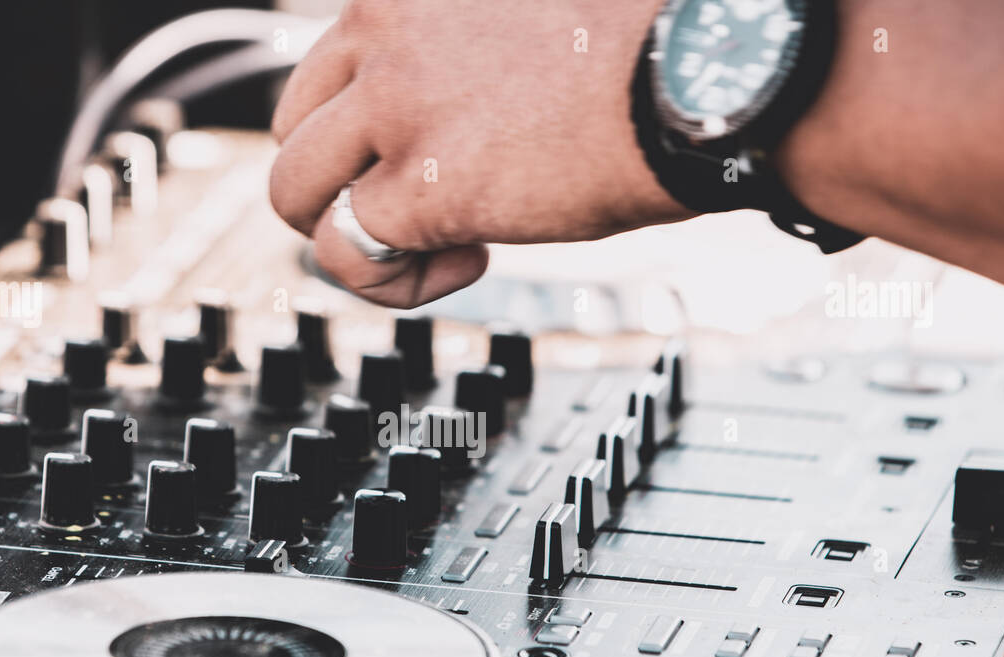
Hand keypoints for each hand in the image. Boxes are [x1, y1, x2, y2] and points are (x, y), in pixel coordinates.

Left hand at [269, 0, 690, 308]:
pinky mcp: (418, 186)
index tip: (430, 148)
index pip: (330, 62)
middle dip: (341, 184)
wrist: (709, 77)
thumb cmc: (653, 45)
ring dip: (348, 236)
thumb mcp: (530, 14)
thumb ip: (471, 40)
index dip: (365, 124)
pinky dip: (392, 282)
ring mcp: (393, 107)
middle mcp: (383, 30)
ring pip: (293, 193)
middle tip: (409, 210)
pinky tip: (467, 263)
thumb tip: (460, 109)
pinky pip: (347, 254)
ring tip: (428, 248)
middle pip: (294, 128)